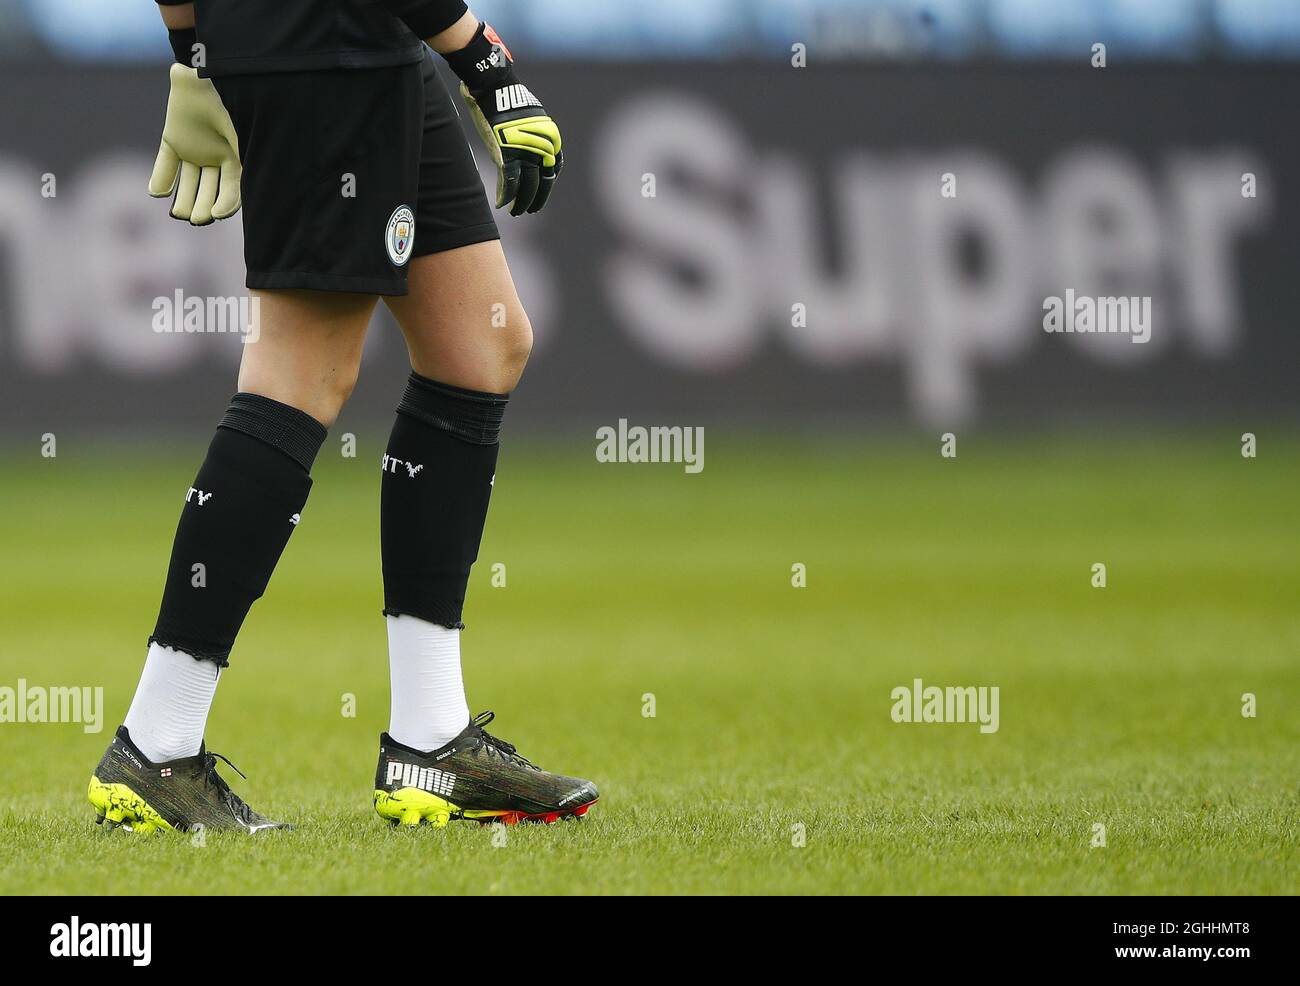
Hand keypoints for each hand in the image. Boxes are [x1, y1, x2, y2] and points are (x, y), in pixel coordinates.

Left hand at [148, 63, 241, 225]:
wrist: (209, 70)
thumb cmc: (234, 104)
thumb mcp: (241, 139)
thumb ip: (238, 173)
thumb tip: (228, 208)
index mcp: (237, 160)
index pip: (230, 191)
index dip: (224, 205)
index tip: (215, 215)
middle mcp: (216, 159)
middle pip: (208, 191)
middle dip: (202, 206)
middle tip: (195, 218)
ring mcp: (194, 149)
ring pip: (188, 182)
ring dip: (183, 199)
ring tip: (178, 213)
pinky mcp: (173, 138)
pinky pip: (166, 163)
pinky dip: (160, 178)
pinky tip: (157, 192)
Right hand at [448, 24, 562, 215]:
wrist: (495, 86)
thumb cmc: (508, 97)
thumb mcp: (531, 116)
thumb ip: (533, 134)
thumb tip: (526, 143)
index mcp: (552, 138)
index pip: (554, 170)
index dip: (546, 185)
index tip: (540, 193)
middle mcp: (543, 147)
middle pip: (542, 182)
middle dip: (536, 199)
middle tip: (530, 210)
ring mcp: (526, 152)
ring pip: (527, 186)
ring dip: (522, 202)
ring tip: (516, 211)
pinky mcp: (507, 155)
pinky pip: (509, 182)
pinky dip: (506, 195)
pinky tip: (502, 204)